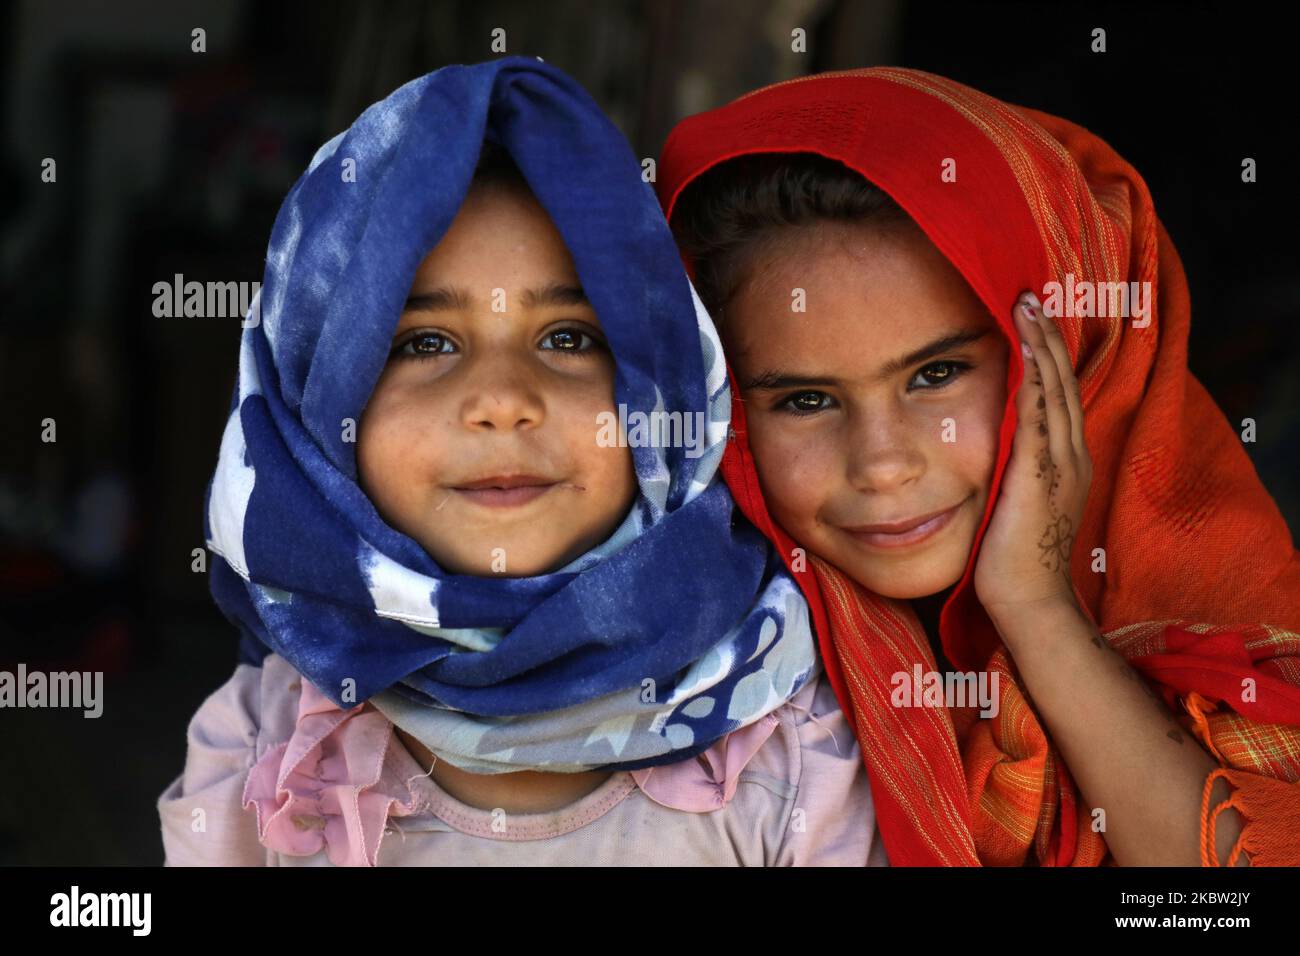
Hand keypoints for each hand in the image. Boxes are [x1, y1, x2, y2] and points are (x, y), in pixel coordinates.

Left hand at [974, 291, 1091, 625]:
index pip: (1062, 396)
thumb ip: (1012, 472)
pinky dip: (1034, 377)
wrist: (1029, 599)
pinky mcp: (1039, 472)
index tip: (1035, 320)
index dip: (1051, 355)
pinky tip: (1024, 349)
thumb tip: (989, 450)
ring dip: (1041, 345)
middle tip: (1030, 296)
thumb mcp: (1017, 503)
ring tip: (1026, 306)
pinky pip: (1039, 414)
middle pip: (1064, 382)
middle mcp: (1071, 455)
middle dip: (1048, 337)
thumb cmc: (1014, 559)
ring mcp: (1060, 463)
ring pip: (1056, 389)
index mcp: (1068, 462)